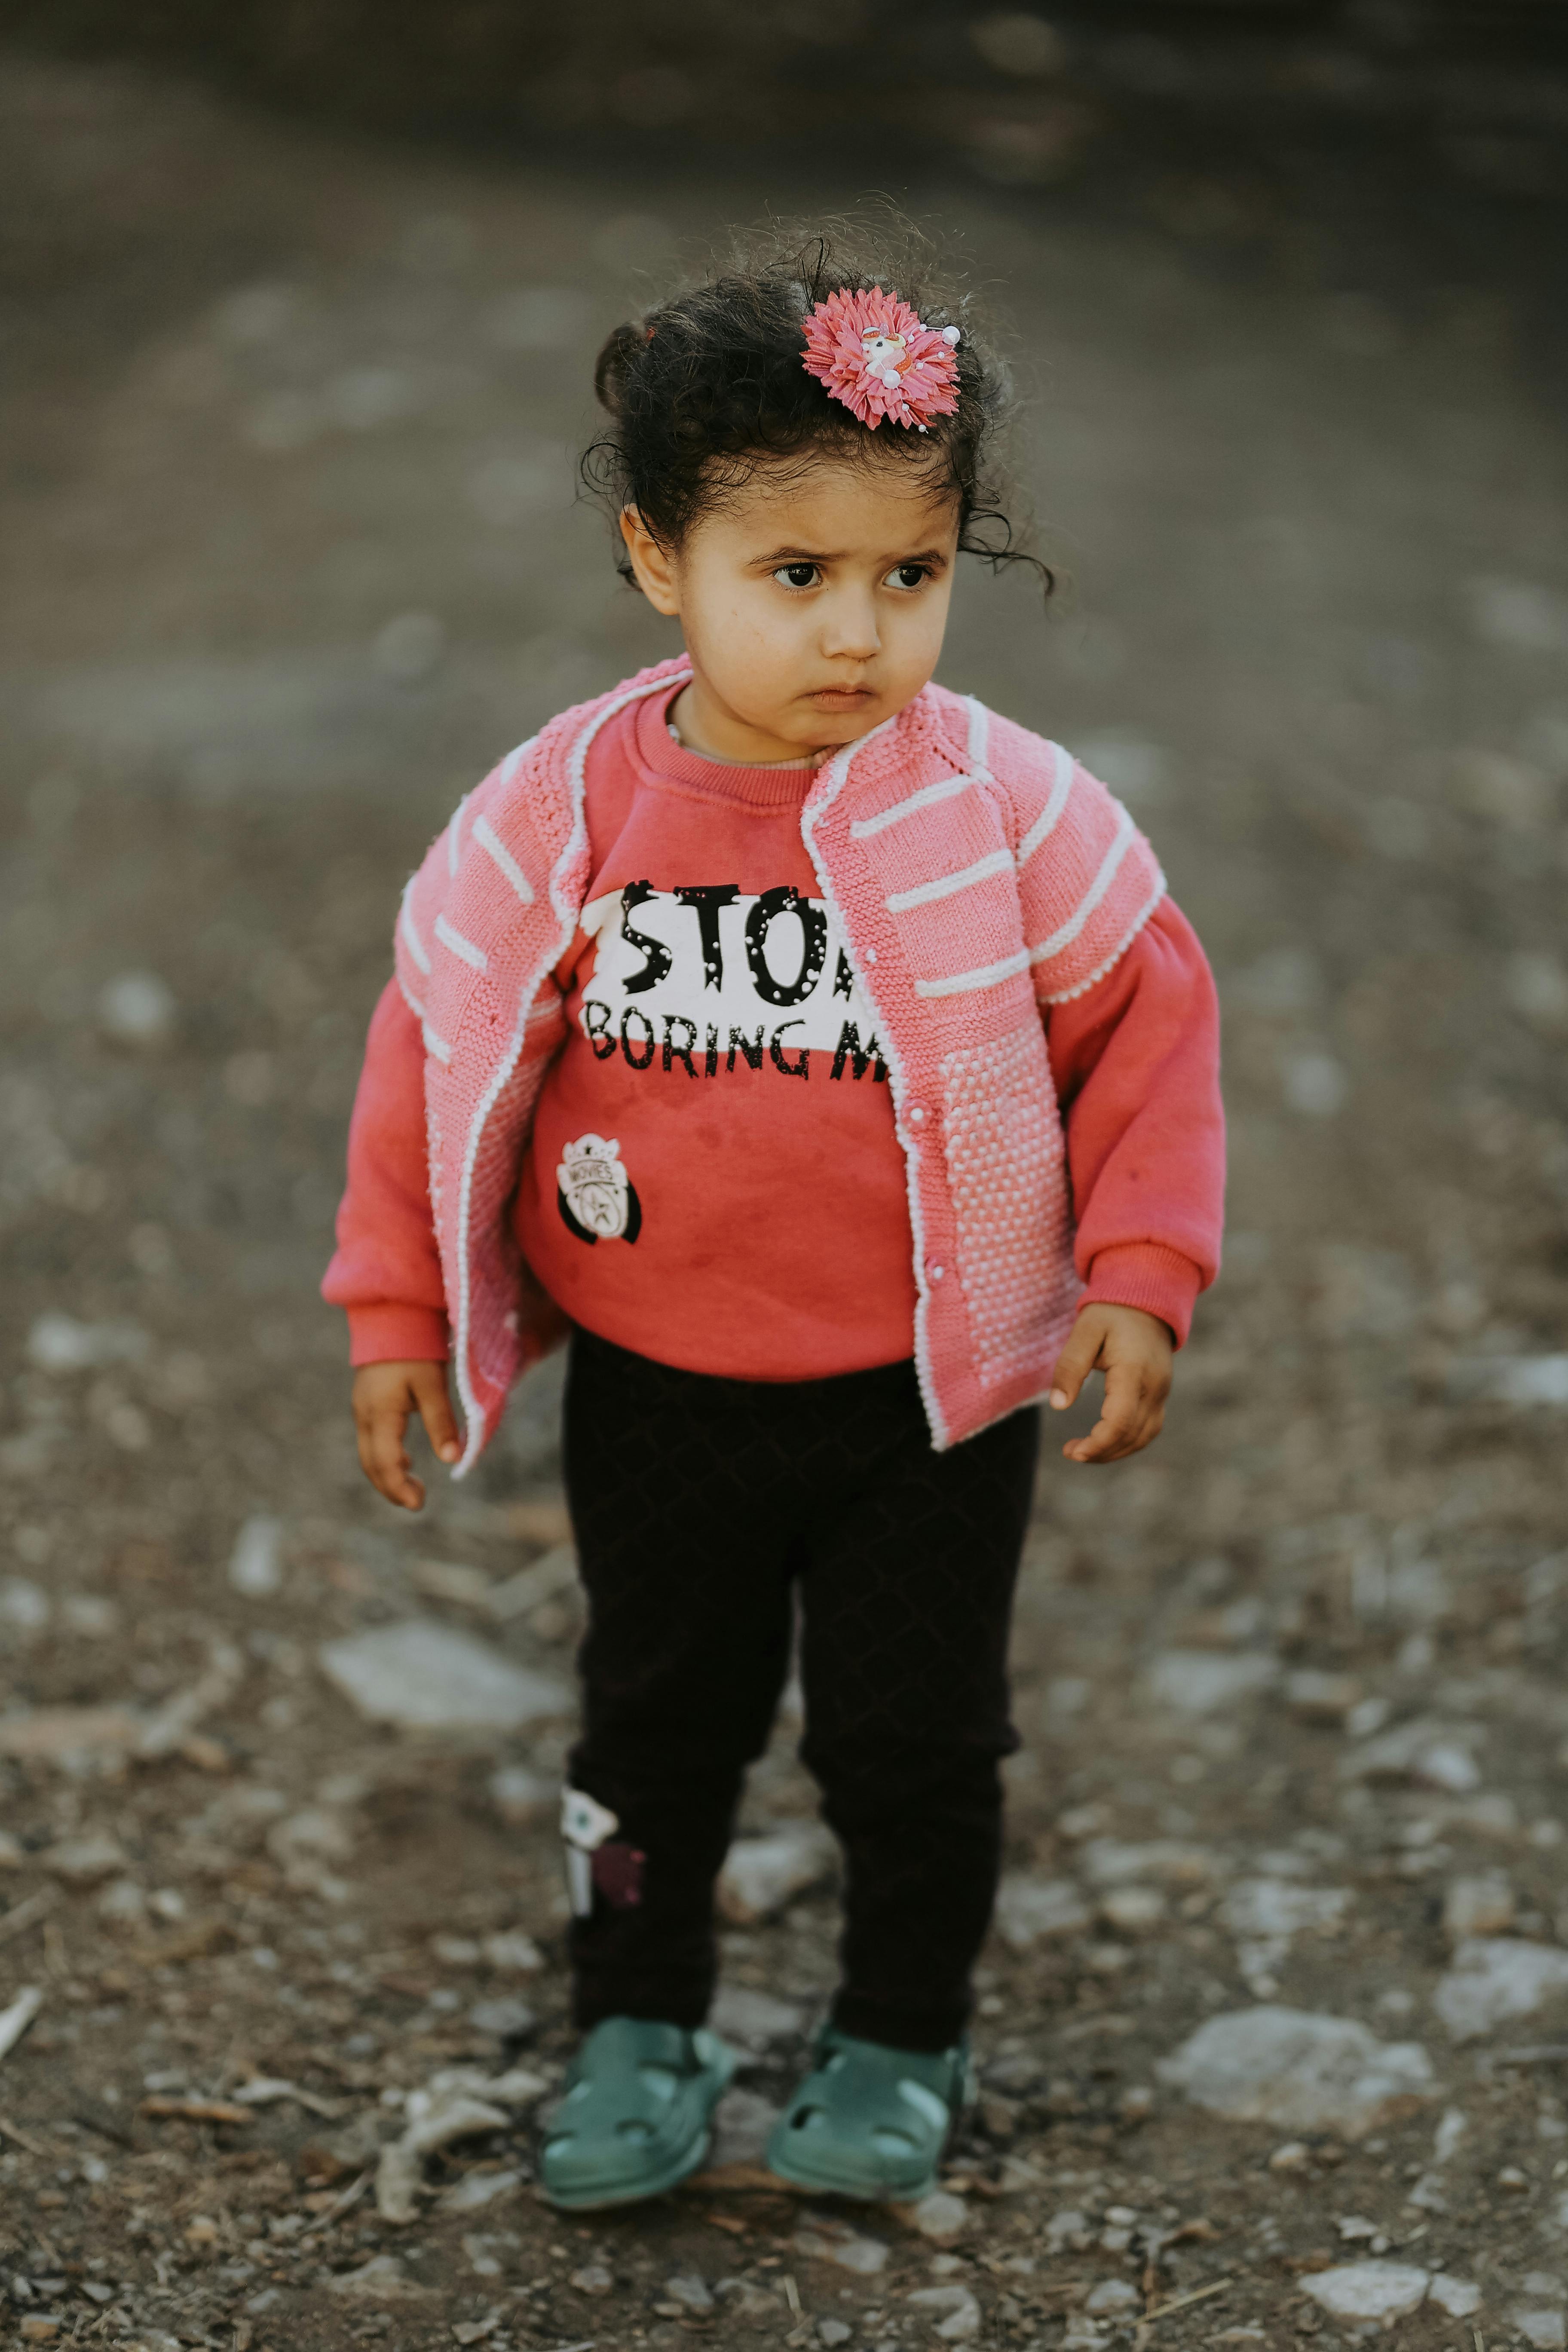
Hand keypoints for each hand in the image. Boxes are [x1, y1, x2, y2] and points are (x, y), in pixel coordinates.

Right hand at [352, 1360, 460, 1509]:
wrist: (392, 1317)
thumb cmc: (416, 1348)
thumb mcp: (433, 1384)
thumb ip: (441, 1422)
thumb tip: (453, 1459)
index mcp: (379, 1413)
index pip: (384, 1462)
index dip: (399, 1487)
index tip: (419, 1504)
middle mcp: (364, 1414)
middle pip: (370, 1464)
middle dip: (391, 1487)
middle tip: (418, 1501)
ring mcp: (362, 1409)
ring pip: (369, 1453)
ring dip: (388, 1473)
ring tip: (414, 1485)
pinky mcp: (367, 1403)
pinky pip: (372, 1439)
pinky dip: (386, 1455)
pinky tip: (404, 1459)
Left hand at [1049, 1303, 1172, 1464]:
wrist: (1146, 1298)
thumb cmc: (1111, 1312)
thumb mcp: (1084, 1331)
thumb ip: (1070, 1366)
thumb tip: (1058, 1405)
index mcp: (1134, 1371)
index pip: (1120, 1421)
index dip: (1097, 1443)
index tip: (1071, 1451)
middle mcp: (1154, 1386)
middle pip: (1132, 1435)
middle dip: (1101, 1452)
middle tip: (1071, 1452)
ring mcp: (1162, 1392)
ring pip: (1144, 1436)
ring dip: (1115, 1451)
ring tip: (1085, 1451)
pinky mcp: (1161, 1394)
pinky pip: (1149, 1427)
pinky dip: (1128, 1441)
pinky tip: (1106, 1441)